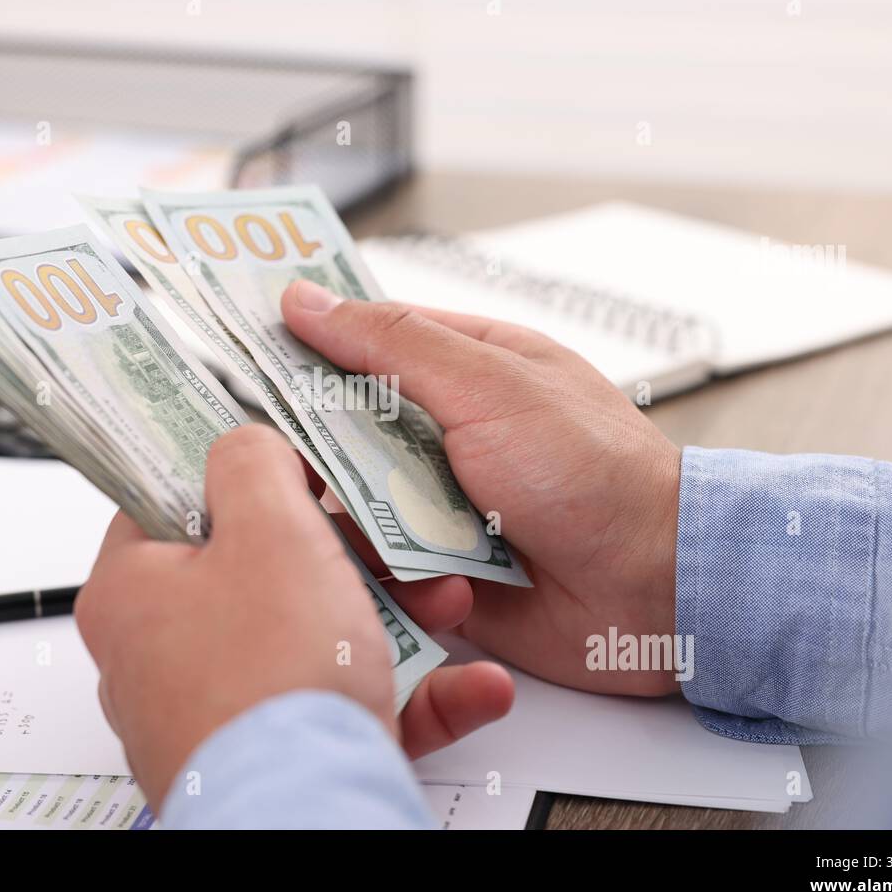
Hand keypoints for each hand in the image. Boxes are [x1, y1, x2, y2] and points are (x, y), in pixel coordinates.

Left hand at [76, 423, 512, 810]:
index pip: (172, 501)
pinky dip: (412, 694)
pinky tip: (472, 685)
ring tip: (447, 602)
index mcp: (134, 591)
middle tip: (388, 538)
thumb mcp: (271, 530)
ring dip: (397, 619)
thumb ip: (254, 462)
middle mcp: (163, 656)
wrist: (301, 815)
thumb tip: (247, 442)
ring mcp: (220, 711)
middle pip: (259, 571)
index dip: (237, 470)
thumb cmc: (268, 684)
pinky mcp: (276, 758)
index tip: (288, 456)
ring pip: (314, 640)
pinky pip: (347, 709)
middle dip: (350, 552)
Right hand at [282, 279, 682, 695]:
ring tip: (392, 535)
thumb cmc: (591, 470)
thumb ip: (392, 344)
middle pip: (343, 430)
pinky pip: (379, 568)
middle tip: (281, 462)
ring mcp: (442, 504)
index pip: (362, 340)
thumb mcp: (487, 384)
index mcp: (465, 369)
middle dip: (315, 450)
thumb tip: (305, 300)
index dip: (301, 344)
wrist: (656, 591)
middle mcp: (448, 434)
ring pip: (350, 504)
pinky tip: (425, 582)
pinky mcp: (439, 572)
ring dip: (359, 524)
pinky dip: (388, 577)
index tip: (236, 348)